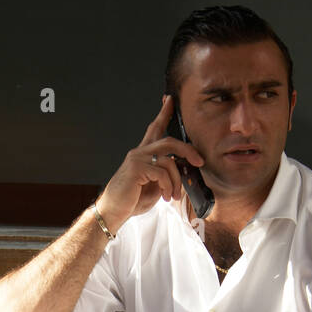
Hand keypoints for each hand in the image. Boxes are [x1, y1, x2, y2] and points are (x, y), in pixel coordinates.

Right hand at [95, 95, 204, 230]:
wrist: (112, 212)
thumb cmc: (130, 200)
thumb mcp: (153, 186)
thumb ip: (165, 175)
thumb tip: (180, 170)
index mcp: (143, 155)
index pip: (154, 129)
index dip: (163, 113)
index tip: (170, 100)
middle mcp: (139, 153)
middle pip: (169, 141)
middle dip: (188, 150)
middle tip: (199, 162)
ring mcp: (137, 159)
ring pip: (169, 160)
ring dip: (177, 180)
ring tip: (174, 195)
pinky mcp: (137, 168)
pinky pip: (163, 173)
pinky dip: (169, 186)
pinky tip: (166, 197)